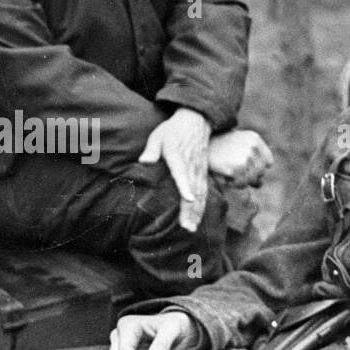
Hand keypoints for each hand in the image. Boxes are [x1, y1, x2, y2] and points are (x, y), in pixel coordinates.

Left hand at [139, 108, 210, 230]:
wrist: (196, 120)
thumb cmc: (173, 130)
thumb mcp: (158, 135)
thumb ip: (152, 149)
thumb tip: (144, 161)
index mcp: (179, 156)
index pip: (182, 172)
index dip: (185, 186)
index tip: (188, 198)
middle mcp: (191, 165)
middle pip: (193, 189)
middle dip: (190, 209)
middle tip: (187, 227)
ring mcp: (199, 170)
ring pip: (200, 194)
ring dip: (196, 212)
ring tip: (191, 228)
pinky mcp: (202, 174)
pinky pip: (204, 193)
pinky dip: (202, 208)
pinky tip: (197, 221)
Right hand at [207, 129, 272, 186]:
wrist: (196, 146)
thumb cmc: (216, 149)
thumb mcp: (236, 146)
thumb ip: (251, 160)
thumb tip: (260, 183)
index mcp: (254, 139)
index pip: (268, 162)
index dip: (257, 169)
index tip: (244, 168)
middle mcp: (253, 147)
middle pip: (261, 172)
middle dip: (249, 176)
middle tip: (233, 172)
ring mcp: (245, 157)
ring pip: (253, 180)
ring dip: (241, 181)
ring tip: (229, 175)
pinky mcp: (236, 168)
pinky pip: (242, 184)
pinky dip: (234, 185)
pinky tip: (225, 178)